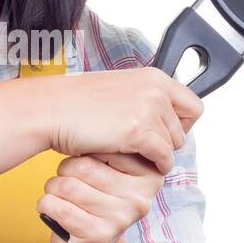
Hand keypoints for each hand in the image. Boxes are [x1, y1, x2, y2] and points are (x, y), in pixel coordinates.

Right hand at [35, 67, 202, 173]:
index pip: (192, 105)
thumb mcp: (119, 90)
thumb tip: (160, 119)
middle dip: (167, 141)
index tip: (166, 132)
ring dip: (158, 154)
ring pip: (173, 145)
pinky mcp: (139, 131)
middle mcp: (156, 90)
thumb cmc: (76, 103)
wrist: (52, 109)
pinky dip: (156, 165)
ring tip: (135, 154)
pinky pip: (163, 157)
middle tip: (145, 147)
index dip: (182, 123)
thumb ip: (143, 99)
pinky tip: (141, 163)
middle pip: (184, 129)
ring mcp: (148, 110)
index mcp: (153, 77)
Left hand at [37, 151, 165, 242]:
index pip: (106, 146)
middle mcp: (140, 198)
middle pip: (84, 166)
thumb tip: (85, 127)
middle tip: (67, 181)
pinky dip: (46, 205)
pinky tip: (52, 209)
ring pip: (68, 185)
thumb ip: (107, 148)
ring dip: (53, 188)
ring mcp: (121, 219)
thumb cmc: (95, 198)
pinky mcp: (98, 236)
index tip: (86, 165)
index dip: (84, 152)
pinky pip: (59, 207)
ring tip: (59, 195)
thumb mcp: (108, 169)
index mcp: (149, 175)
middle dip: (65, 171)